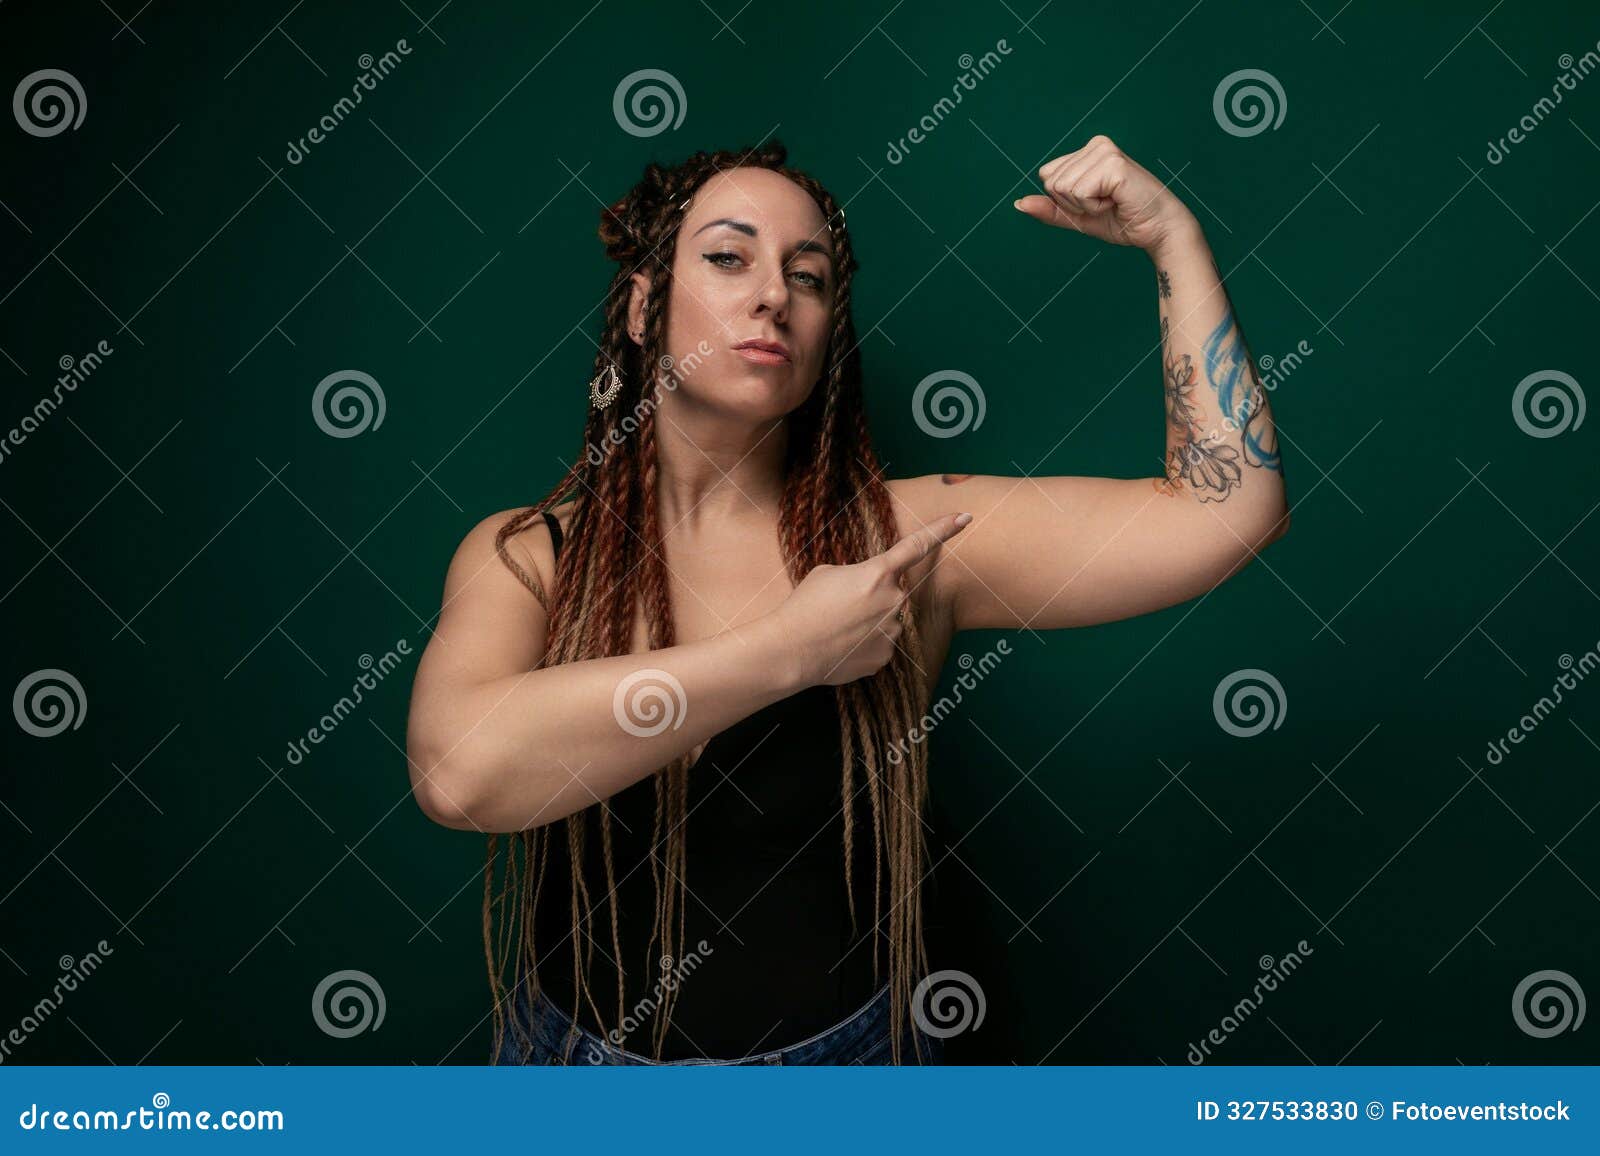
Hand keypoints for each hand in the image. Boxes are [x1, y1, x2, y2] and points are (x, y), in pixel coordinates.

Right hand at [767, 511, 972, 687]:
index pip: (917, 546)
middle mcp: (893, 600)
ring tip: (837, 629)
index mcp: (878, 573)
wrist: (791, 650)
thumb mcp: (827, 574)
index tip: (966, 517)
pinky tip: (842, 647)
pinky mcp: (886, 657)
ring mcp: (892, 631)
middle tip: (841, 608)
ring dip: (867, 623)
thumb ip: (858, 574)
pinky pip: (880, 645)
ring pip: (886, 621)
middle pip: (893, 593)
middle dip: (873, 597)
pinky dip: (863, 645)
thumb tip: (868, 590)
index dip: (943, 529)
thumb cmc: (804, 606)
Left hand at [1014, 134, 1197, 252]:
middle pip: (1052, 182)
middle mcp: (1096, 144)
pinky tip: (1117, 200)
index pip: (1047, 176)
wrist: (1156, 230)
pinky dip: (1094, 206)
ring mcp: (1105, 151)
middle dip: (1074, 204)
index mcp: (1087, 151)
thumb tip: (1018, 204)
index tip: (1095, 201)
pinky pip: (1078, 192)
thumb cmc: (1122, 220)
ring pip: (1062, 187)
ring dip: (1085, 206)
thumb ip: (1050, 209)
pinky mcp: (1113, 164)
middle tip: (1106, 203)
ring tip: (1112, 201)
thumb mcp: (1078, 216)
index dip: (1065, 200)